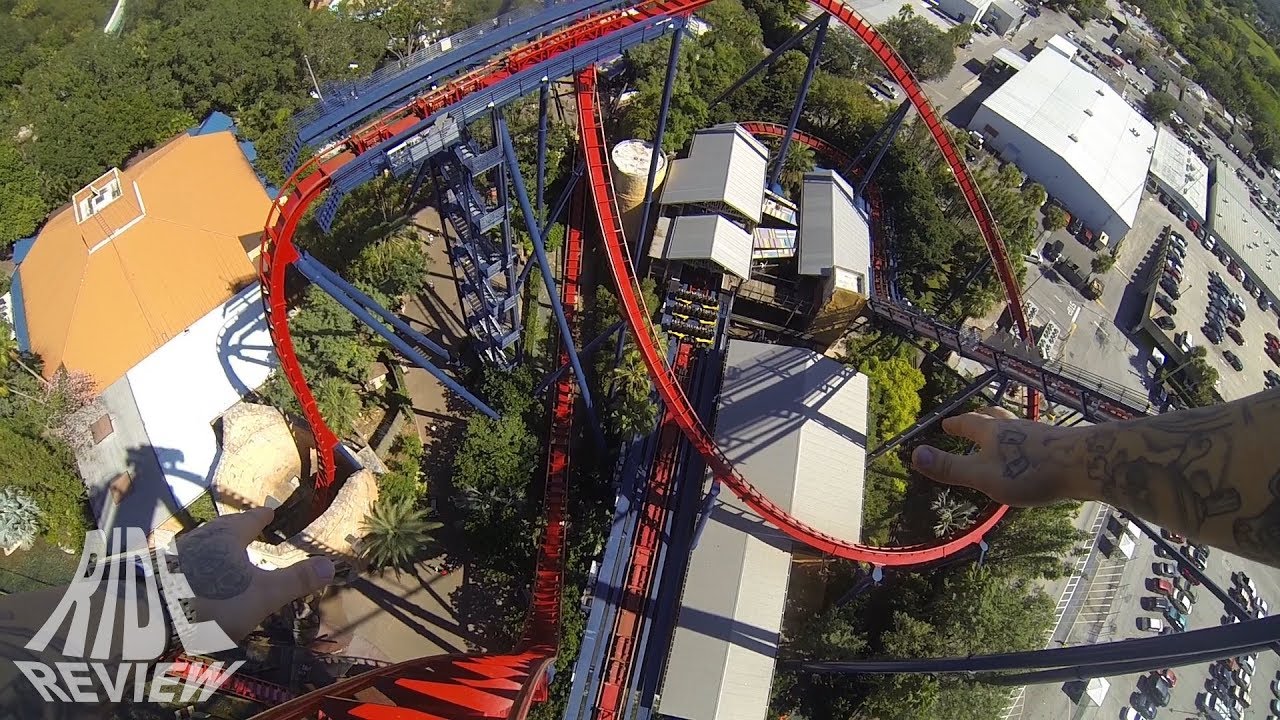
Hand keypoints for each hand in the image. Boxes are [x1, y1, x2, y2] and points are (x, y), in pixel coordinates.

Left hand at [175, 508, 333, 641]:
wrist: (148, 619)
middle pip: (224, 527)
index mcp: (228, 536)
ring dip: (216, 544)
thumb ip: (295, 580)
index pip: (250, 519)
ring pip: (203, 543)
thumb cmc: (212, 601)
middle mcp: (202, 538)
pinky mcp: (160, 574)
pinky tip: (199, 576)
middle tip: (249, 527)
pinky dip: (198, 563)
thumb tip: (330, 565)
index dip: (262, 516)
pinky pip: (186, 561)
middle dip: (238, 527)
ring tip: (226, 552)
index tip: (269, 511)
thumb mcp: (262, 595)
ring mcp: (177, 555)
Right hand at [910, 406, 1081, 506]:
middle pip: (993, 417)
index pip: (968, 423)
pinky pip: (1033, 439)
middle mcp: (1013, 427)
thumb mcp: (982, 476)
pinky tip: (1030, 453)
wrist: (1082, 465)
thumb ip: (950, 468)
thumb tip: (914, 454)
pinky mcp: (1056, 445)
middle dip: (980, 418)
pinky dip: (1024, 442)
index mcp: (991, 433)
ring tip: (1001, 434)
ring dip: (1003, 428)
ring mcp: (1037, 434)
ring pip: (1015, 426)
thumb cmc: (1028, 471)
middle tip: (972, 418)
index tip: (945, 424)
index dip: (956, 425)